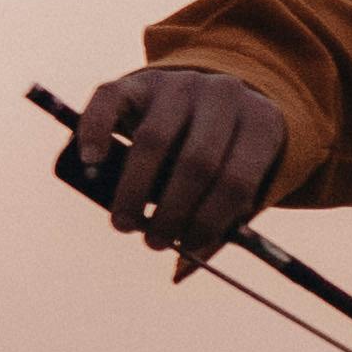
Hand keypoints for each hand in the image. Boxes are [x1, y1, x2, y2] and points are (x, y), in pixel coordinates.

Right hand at [74, 63, 290, 270]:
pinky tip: (92, 160)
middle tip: (153, 242)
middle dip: (173, 210)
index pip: (238, 180)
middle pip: (197, 161)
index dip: (210, 220)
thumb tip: (181, 271)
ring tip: (124, 223)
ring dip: (134, 188)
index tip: (186, 248)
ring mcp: (179, 83)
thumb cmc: (222, 153)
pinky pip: (111, 101)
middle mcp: (222, 95)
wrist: (206, 95)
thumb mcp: (234, 179)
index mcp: (259, 124)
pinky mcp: (138, 80)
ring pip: (154, 138)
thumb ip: (216, 222)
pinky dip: (97, 132)